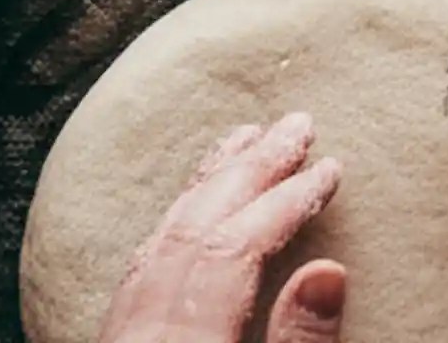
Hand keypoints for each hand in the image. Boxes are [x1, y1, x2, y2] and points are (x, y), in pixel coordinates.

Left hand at [100, 113, 345, 342]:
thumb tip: (326, 272)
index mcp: (184, 342)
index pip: (235, 249)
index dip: (285, 203)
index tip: (327, 170)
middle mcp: (142, 330)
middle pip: (193, 228)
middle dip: (248, 171)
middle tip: (294, 126)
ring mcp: (120, 337)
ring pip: (159, 240)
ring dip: (208, 185)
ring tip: (245, 142)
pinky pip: (141, 265)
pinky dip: (177, 221)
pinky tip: (194, 208)